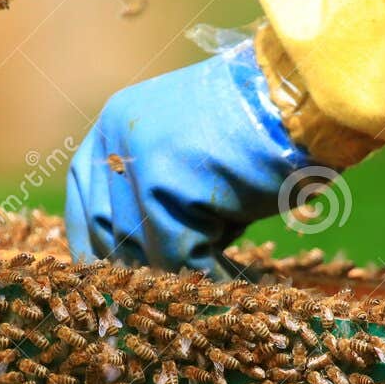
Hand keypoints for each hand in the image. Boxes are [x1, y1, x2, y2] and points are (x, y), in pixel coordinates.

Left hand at [64, 37, 316, 274]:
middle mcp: (116, 138)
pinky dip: (203, 275)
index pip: (84, 195)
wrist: (301, 93)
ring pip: (141, 245)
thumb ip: (161, 193)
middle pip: (106, 227)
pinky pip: (178, 253)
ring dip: (174, 274)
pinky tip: (225, 282)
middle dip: (136, 264)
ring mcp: (139, 159)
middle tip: (165, 290)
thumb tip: (149, 255)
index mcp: (114, 124)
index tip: (109, 274)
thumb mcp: (191, 154)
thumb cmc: (261, 126)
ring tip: (202, 288)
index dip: (94, 240)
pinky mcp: (167, 185)